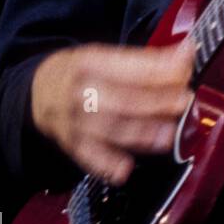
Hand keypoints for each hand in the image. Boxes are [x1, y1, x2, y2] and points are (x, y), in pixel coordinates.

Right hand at [30, 38, 194, 185]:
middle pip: (121, 98)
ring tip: (168, 135)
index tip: (184, 68)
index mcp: (89, 61)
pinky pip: (89, 157)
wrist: (38, 90)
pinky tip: (125, 169)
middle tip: (183, 101)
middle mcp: (80, 91)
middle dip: (156, 101)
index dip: (158, 68)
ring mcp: (74, 121)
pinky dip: (107, 164)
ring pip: (110, 129)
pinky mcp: (71, 145)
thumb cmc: (80, 71)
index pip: (127, 66)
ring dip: (142, 133)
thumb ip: (141, 60)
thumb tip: (184, 55)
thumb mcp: (103, 54)